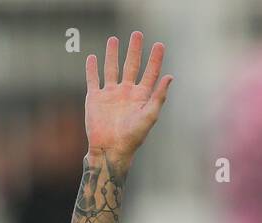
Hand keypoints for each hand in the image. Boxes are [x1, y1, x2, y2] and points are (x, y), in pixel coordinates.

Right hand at [84, 31, 172, 167]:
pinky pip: (93, 79)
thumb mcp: (149, 116)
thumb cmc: (133, 136)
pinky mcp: (95, 98)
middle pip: (131, 66)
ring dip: (113, 54)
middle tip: (137, 34)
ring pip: (111, 69)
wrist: (110, 149)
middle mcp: (126, 93)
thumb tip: (170, 77)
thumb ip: (159, 96)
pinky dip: (92, 68)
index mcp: (141, 97)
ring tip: (114, 40)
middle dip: (134, 50)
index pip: (150, 73)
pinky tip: (92, 58)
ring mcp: (110, 95)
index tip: (159, 44)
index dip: (155, 59)